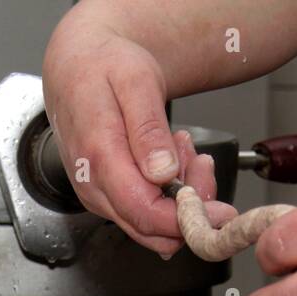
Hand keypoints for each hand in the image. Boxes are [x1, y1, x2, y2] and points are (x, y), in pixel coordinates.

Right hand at [43, 23, 236, 254]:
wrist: (76, 67)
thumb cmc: (103, 67)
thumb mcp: (136, 81)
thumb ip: (148, 130)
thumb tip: (162, 174)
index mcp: (98, 157)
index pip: (144, 211)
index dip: (186, 218)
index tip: (220, 211)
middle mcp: (92, 185)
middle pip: (150, 226)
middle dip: (189, 205)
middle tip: (202, 162)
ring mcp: (96, 196)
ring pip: (149, 225)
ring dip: (178, 196)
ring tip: (182, 148)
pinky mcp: (103, 198)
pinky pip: (142, 213)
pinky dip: (165, 195)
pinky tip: (168, 161)